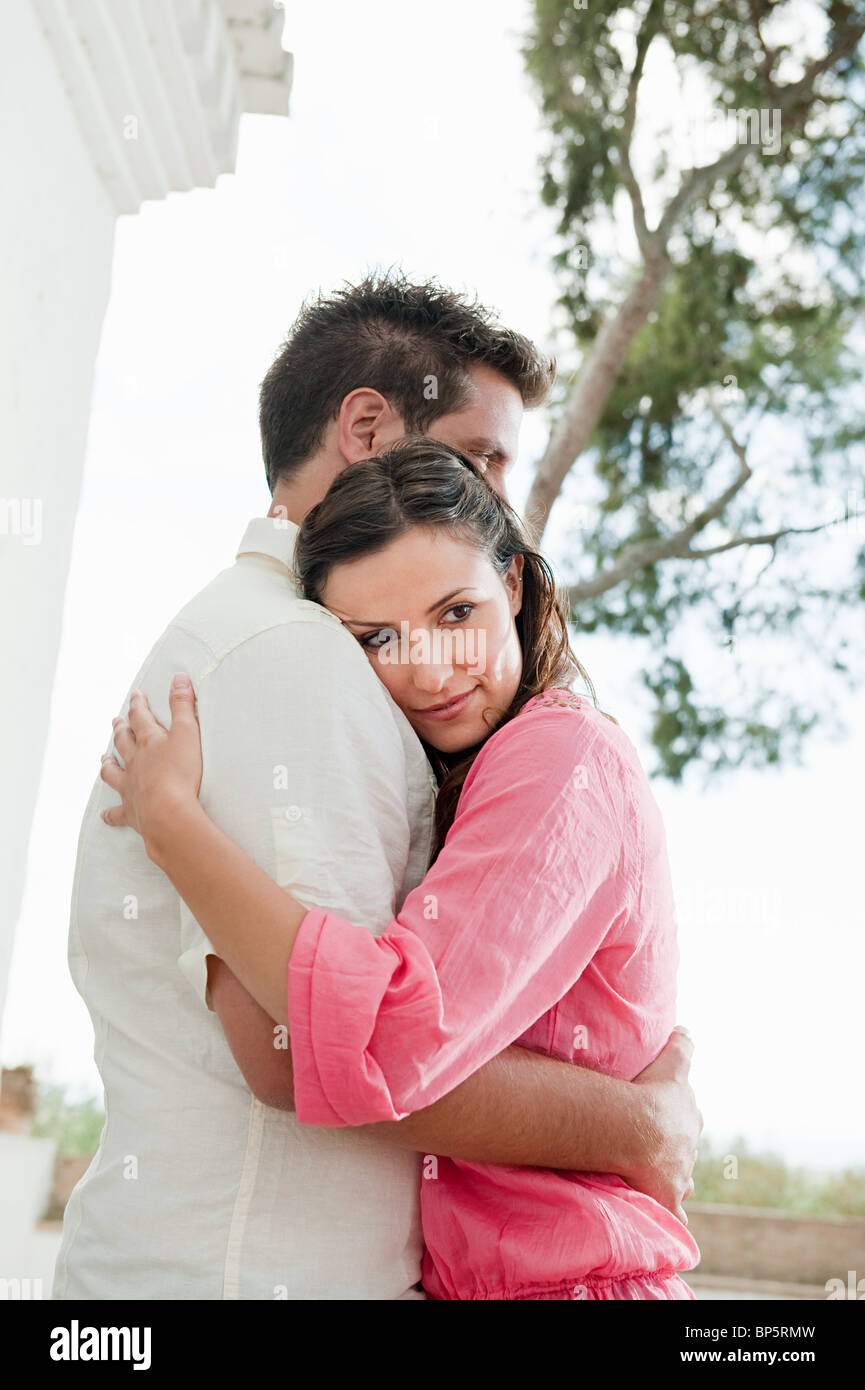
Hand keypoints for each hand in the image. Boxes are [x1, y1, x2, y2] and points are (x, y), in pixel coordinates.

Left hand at [100, 676, 202, 854]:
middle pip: (123, 742)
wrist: (169, 812)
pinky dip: (110, 814)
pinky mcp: (131, 811)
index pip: (141, 717)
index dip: (138, 705)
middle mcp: (135, 762)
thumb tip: (179, 677)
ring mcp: (130, 787)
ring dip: (109, 763)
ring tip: (104, 757)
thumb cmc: (181, 772)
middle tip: (116, 721)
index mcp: (149, 742)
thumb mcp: (188, 732)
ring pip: (113, 772)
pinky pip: (117, 813)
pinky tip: (104, 814)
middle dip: (120, 729)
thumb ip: (183, 705)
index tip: (136, 696)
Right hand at [625, 1028, 701, 1223]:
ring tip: (658, 1180)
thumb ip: (682, 1043)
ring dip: (674, 1181)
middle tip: (657, 1150)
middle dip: (675, 1151)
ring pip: (683, 1181)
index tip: (665, 1118)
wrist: (638, 1129)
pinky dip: (671, 1217)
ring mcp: (679, 1177)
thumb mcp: (672, 1060)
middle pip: (685, 1150)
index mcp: (689, 1118)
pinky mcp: (667, 1200)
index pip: (688, 1117)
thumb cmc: (652, 1093)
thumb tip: (686, 1028)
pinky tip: (669, 1223)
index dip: (676, 1118)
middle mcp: (689, 1149)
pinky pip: (673, 1214)